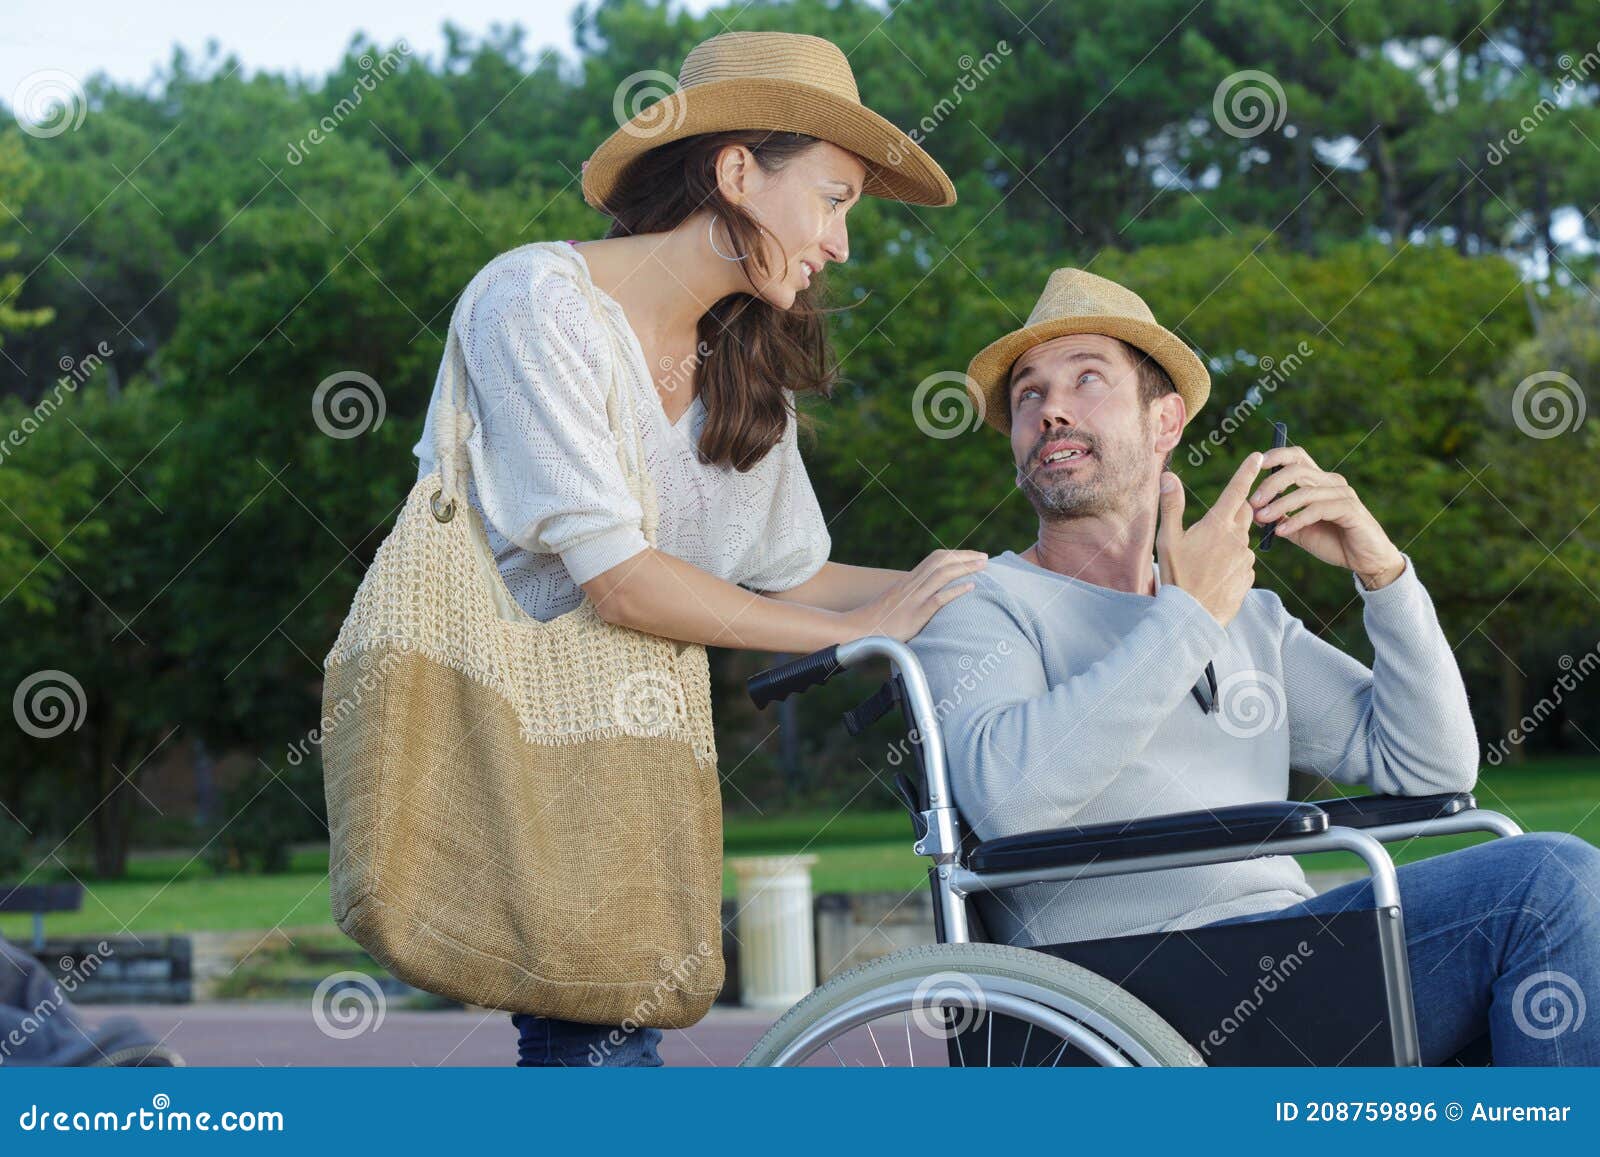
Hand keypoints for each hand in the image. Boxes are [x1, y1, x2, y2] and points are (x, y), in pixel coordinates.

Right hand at [842, 549, 986, 641]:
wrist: (857, 630)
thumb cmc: (878, 621)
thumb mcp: (896, 603)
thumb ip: (912, 597)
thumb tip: (928, 599)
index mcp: (909, 581)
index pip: (935, 558)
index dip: (956, 554)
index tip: (973, 555)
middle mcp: (912, 585)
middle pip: (942, 561)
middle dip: (965, 557)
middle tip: (985, 557)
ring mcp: (913, 599)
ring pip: (942, 575)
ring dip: (965, 568)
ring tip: (983, 567)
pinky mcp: (915, 615)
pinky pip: (938, 599)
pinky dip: (956, 591)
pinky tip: (971, 588)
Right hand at [1156, 453, 1261, 627]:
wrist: (1193, 616)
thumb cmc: (1176, 576)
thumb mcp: (1167, 540)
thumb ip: (1171, 506)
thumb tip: (1169, 476)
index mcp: (1218, 525)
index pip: (1237, 490)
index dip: (1247, 472)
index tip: (1258, 457)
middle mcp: (1237, 538)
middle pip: (1245, 512)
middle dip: (1236, 509)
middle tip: (1215, 522)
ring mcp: (1245, 557)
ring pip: (1242, 539)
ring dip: (1230, 541)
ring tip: (1206, 559)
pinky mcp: (1248, 575)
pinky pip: (1243, 561)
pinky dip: (1232, 562)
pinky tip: (1215, 574)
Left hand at [1248, 446, 1404, 587]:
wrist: (1365, 561)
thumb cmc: (1333, 542)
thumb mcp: (1300, 530)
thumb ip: (1281, 518)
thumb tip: (1255, 511)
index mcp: (1319, 481)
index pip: (1297, 457)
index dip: (1276, 455)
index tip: (1255, 465)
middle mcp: (1332, 482)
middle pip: (1297, 470)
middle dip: (1271, 484)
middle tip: (1253, 502)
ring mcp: (1343, 494)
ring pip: (1305, 491)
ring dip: (1279, 505)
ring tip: (1261, 519)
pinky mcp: (1350, 510)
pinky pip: (1318, 510)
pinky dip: (1296, 520)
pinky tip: (1281, 532)